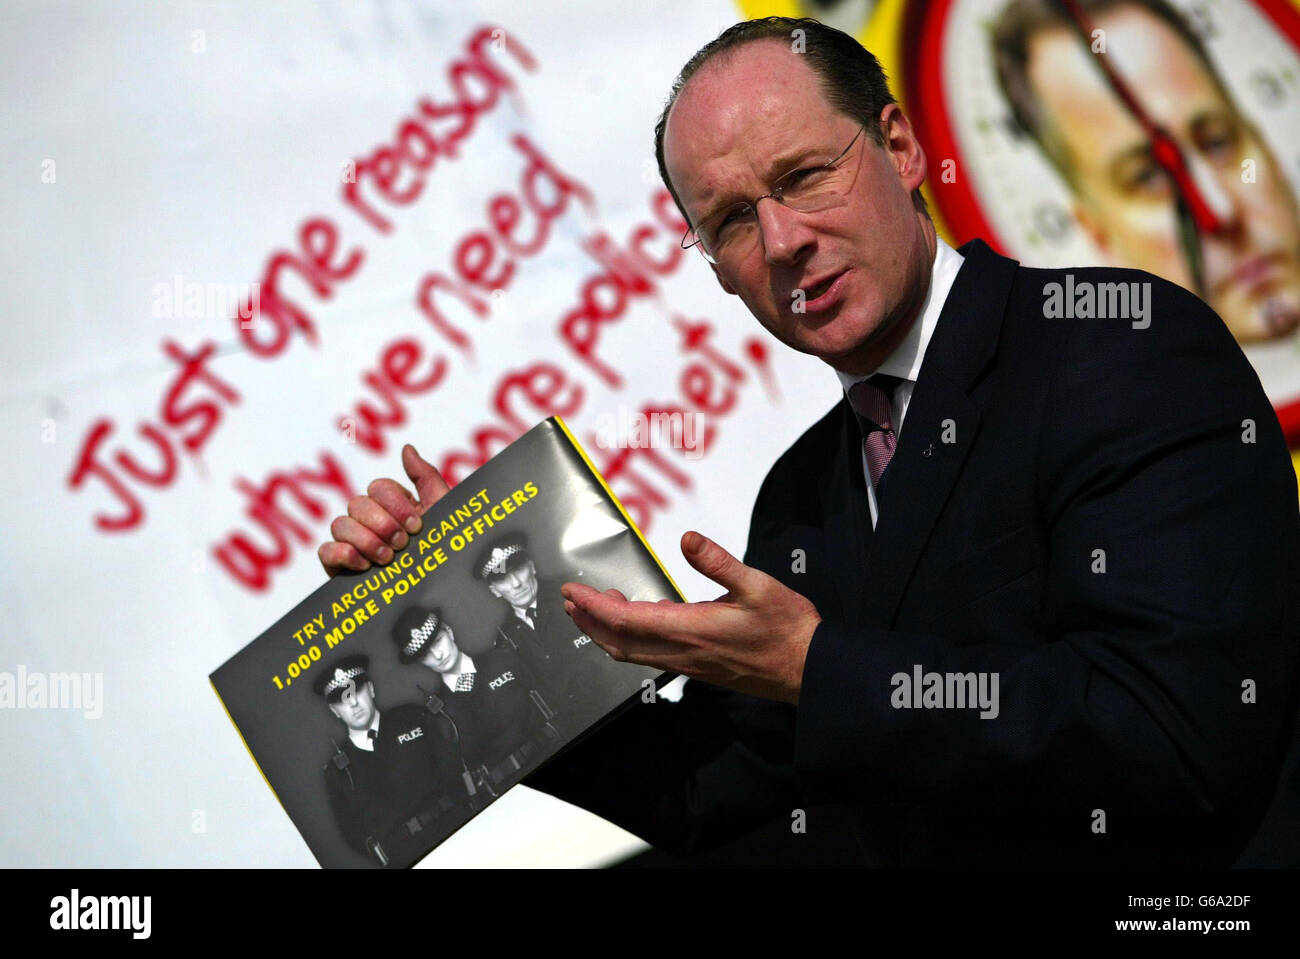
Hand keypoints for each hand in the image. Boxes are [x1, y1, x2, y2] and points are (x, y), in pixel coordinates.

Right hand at [318, 444, 449, 576]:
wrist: (440, 597)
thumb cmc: (445, 550)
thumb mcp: (443, 512)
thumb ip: (426, 478)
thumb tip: (407, 449)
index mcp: (393, 506)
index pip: (378, 487)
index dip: (396, 504)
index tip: (417, 525)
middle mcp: (369, 521)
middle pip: (357, 503)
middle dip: (382, 523)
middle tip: (403, 544)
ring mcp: (352, 543)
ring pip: (340, 524)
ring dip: (366, 540)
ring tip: (388, 559)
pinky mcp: (339, 567)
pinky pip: (325, 551)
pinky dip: (344, 555)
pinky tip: (365, 566)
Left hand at [561, 531, 821, 703]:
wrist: (808, 670)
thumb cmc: (787, 629)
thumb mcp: (758, 585)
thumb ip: (720, 562)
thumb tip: (689, 539)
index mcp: (690, 629)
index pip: (626, 621)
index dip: (593, 606)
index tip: (572, 592)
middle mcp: (682, 652)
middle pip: (619, 642)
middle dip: (588, 621)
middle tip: (569, 601)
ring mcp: (689, 663)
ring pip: (632, 652)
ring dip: (606, 632)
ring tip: (592, 610)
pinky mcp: (697, 666)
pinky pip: (650, 656)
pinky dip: (630, 639)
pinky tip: (637, 621)